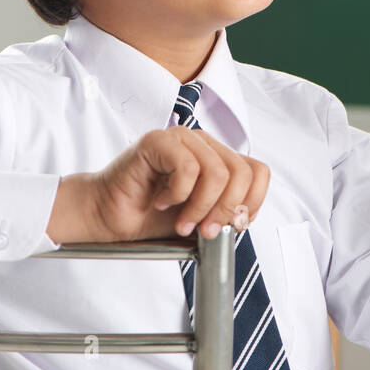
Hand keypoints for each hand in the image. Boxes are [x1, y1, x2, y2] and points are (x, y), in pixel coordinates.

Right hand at [85, 127, 269, 242]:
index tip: (233, 226)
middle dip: (226, 210)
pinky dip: (178, 194)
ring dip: (200, 207)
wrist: (111, 216)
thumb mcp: (201, 220)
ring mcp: (182, 138)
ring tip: (181, 220)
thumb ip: (226, 214)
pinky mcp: (159, 140)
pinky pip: (187, 167)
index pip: (258, 172)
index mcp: (219, 158)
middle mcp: (204, 144)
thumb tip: (243, 218)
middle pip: (241, 173)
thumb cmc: (152, 216)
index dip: (252, 203)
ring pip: (217, 172)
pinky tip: (161, 200)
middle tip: (204, 231)